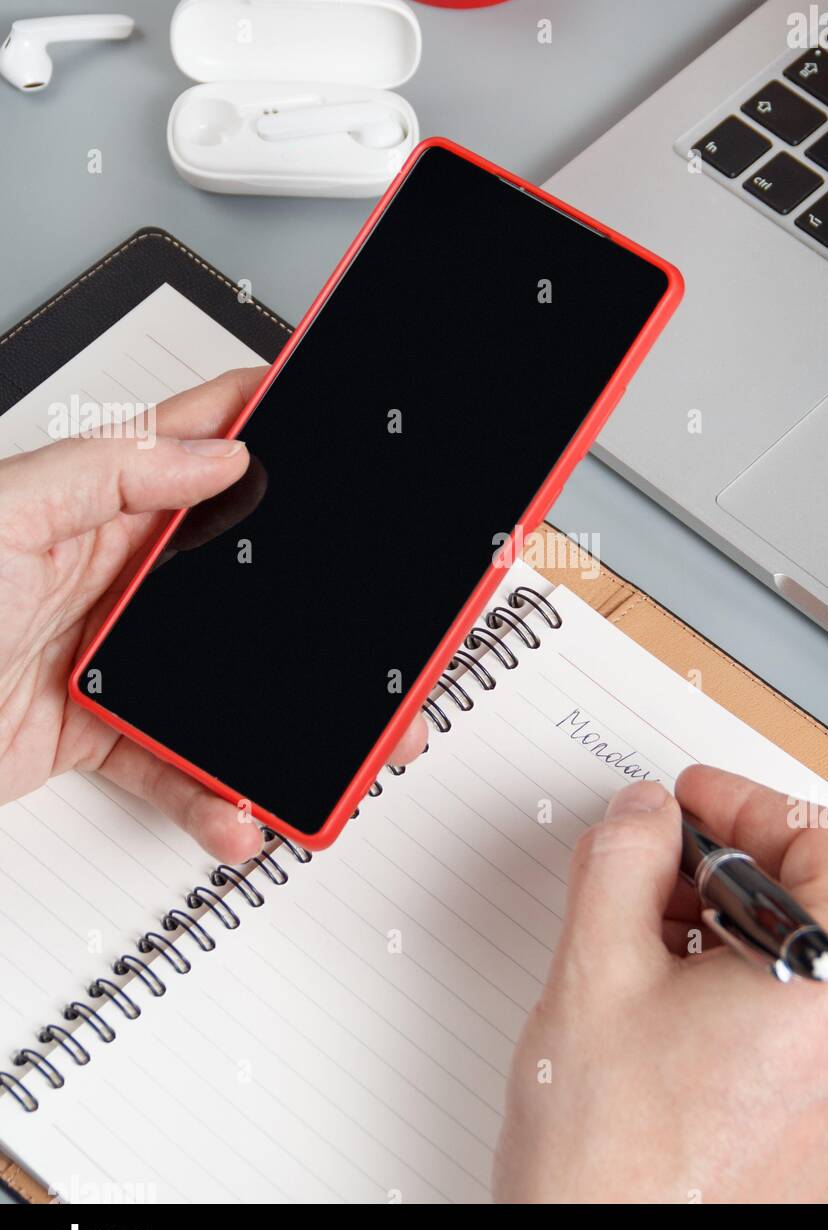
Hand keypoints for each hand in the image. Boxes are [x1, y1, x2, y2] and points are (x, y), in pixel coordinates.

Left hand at [0, 367, 425, 861]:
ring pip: (235, 677)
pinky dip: (215, 797)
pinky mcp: (106, 733)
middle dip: (324, 592)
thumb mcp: (1, 519)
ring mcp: (120, 656)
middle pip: (249, 573)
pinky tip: (238, 809)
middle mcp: (119, 574)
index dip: (277, 424)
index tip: (345, 420)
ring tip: (351, 739)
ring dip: (296, 712)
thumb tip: (217, 453)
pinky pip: (181, 766)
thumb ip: (109, 475)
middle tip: (387, 612)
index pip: (208, 445)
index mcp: (100, 502)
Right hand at [494, 766, 827, 1203]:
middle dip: (728, 871)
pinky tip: (677, 1004)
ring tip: (651, 945)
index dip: (745, 804)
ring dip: (731, 930)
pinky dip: (750, 988)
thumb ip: (622, 858)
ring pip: (812, 961)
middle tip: (653, 869)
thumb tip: (645, 815)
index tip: (690, 801)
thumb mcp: (596, 967)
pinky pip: (812, 1020)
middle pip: (820, 899)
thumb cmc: (612, 1160)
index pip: (823, 839)